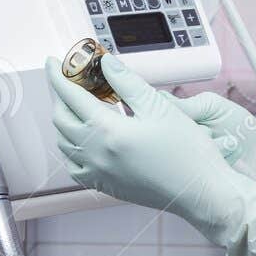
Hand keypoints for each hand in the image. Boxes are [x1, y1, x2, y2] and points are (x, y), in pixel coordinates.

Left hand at [46, 54, 255, 255]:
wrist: (201, 193)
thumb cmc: (188, 153)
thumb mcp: (159, 107)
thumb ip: (127, 83)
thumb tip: (106, 64)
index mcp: (108, 132)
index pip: (70, 97)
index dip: (59, 76)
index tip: (54, 62)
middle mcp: (96, 155)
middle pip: (61, 118)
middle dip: (59, 94)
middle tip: (68, 78)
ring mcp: (99, 174)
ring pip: (64, 143)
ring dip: (63, 119)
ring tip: (76, 103)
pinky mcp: (106, 186)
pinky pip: (75, 165)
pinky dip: (71, 147)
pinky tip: (84, 138)